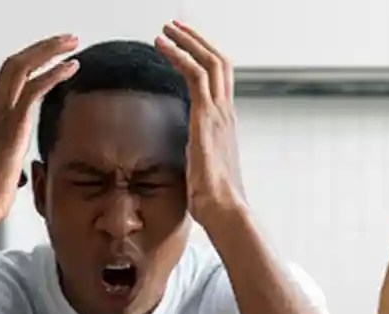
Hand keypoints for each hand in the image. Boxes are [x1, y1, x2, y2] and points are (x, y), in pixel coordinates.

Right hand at [0, 35, 79, 225]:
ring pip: (22, 69)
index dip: (32, 61)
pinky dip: (52, 75)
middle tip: (68, 39)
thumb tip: (18, 174)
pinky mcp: (11, 130)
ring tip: (72, 42)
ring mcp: (1, 119)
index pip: (9, 78)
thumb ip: (11, 163)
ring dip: (50, 51)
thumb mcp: (3, 174)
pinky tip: (70, 67)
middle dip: (43, 47)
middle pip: (15, 64)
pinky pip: (31, 91)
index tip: (54, 54)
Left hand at [155, 21, 247, 229]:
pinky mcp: (208, 118)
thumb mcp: (203, 172)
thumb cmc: (214, 202)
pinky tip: (162, 46)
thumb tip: (187, 163)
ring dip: (186, 41)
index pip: (221, 80)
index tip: (185, 46)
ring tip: (166, 29)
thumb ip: (196, 158)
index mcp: (226, 124)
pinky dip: (178, 55)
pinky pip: (195, 75)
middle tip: (175, 26)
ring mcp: (220, 114)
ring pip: (208, 62)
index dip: (204, 58)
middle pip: (219, 62)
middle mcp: (227, 114)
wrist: (226, 212)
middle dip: (197, 40)